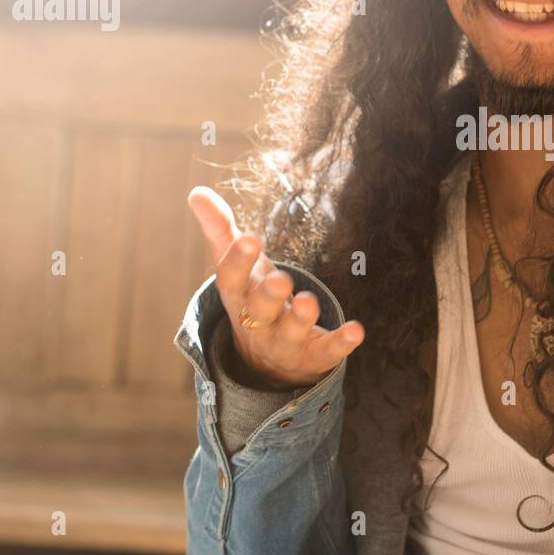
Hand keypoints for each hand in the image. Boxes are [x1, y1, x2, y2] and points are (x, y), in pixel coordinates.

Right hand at [187, 186, 363, 388]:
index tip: (249, 238)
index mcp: (238, 296)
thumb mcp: (237, 267)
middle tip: (281, 279)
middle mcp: (257, 322)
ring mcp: (284, 343)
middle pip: (258, 309)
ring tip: (309, 301)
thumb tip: (197, 192)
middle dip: (268, 294)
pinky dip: (340, 342)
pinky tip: (356, 330)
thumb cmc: (252, 297)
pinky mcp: (312, 356)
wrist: (265, 361)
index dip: (238, 261)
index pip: (231, 279)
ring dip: (301, 318)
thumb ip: (220, 230)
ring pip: (290, 333)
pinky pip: (326, 351)